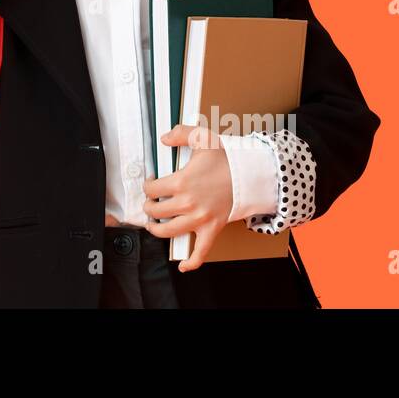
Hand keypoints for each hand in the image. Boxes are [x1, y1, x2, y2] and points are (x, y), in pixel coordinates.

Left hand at [142, 123, 232, 271]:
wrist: (251, 175)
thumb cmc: (228, 158)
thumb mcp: (203, 138)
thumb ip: (181, 133)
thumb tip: (165, 138)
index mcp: (182, 182)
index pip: (152, 190)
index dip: (147, 187)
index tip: (150, 185)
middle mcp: (188, 203)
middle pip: (156, 211)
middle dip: (150, 207)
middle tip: (151, 203)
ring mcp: (200, 219)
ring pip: (169, 231)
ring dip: (157, 229)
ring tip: (153, 224)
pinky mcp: (212, 229)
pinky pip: (201, 252)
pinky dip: (191, 262)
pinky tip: (183, 266)